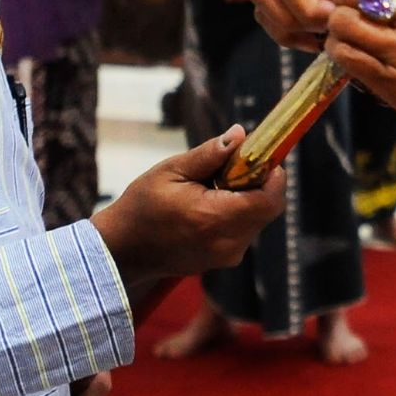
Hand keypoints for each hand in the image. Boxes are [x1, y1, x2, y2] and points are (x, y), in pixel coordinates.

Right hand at [89, 125, 284, 289]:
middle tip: (235, 165)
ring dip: (249, 197)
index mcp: (214, 219)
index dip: (274, 175)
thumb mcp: (171, 170)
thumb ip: (210, 154)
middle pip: (268, 208)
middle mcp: (228, 243)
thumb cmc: (142, 206)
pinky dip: (239, 212)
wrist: (122, 250)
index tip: (260, 155)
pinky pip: (245, 230)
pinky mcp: (224, 260)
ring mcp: (227, 256)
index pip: (269, 200)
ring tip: (216, 185)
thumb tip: (240, 134)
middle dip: (260, 182)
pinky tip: (211, 202)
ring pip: (259, 219)